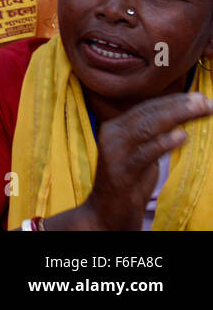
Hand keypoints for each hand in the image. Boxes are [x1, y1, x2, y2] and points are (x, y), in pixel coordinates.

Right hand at [67, 93, 212, 229]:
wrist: (105, 212)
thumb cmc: (129, 181)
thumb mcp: (142, 153)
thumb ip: (154, 136)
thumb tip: (182, 119)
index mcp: (116, 126)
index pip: (147, 107)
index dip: (174, 101)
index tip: (200, 98)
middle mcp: (112, 134)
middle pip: (148, 113)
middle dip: (179, 105)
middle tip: (205, 101)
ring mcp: (114, 152)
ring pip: (146, 128)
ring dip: (176, 117)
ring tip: (199, 110)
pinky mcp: (121, 172)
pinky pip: (144, 154)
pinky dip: (163, 143)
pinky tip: (182, 136)